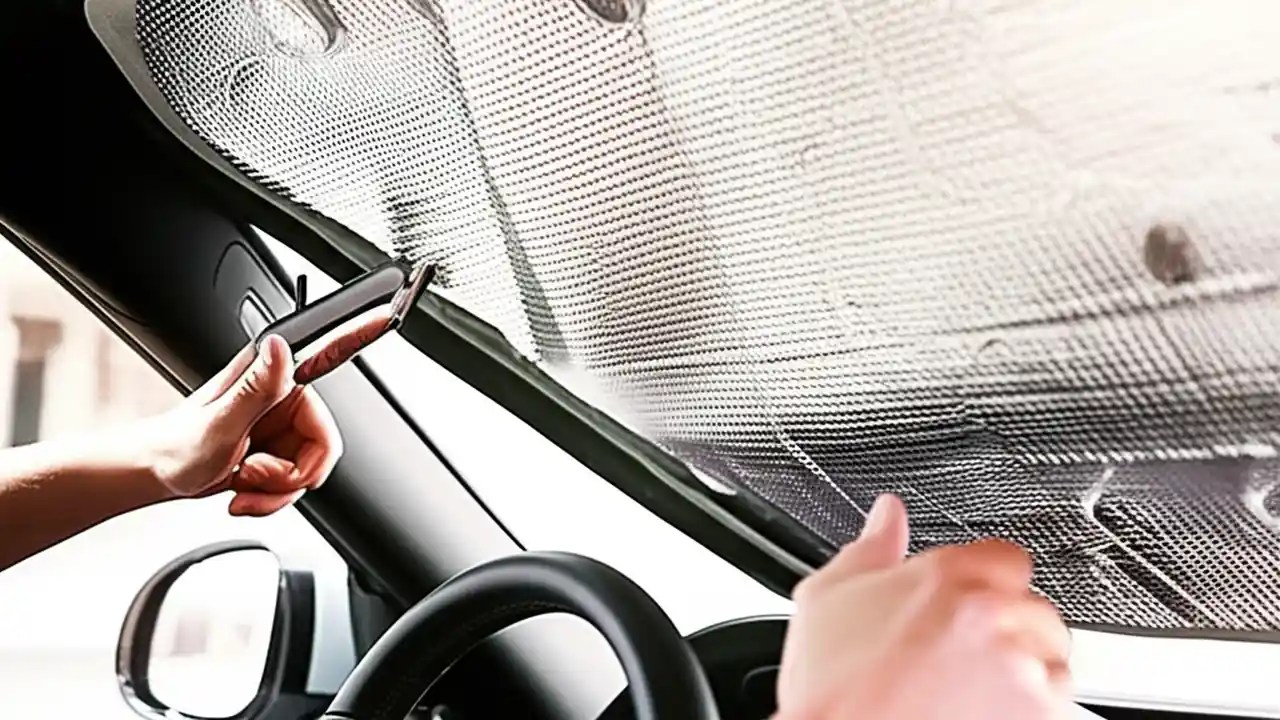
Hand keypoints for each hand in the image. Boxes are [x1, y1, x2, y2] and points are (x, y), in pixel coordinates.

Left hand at [141, 307, 388, 515]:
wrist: (159, 474)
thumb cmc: (177, 447)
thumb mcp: (219, 421)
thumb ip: (258, 387)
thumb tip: (282, 348)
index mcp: (274, 378)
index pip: (326, 353)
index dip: (360, 334)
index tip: (385, 315)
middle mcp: (284, 397)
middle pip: (325, 445)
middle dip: (291, 475)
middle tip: (255, 473)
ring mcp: (284, 424)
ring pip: (312, 470)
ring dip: (277, 491)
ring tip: (243, 483)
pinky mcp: (281, 448)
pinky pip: (299, 482)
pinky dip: (272, 497)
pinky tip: (246, 489)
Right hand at [775, 495, 1072, 719]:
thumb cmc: (832, 684)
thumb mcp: (830, 598)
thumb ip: (871, 549)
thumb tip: (887, 516)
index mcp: (949, 574)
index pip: (1006, 558)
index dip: (987, 584)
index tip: (969, 606)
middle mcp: (994, 614)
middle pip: (1034, 610)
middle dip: (1008, 630)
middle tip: (962, 656)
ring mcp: (1021, 668)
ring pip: (1051, 661)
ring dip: (1026, 672)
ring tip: (972, 690)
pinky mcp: (1037, 714)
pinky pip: (1057, 704)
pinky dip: (1028, 709)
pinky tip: (981, 711)